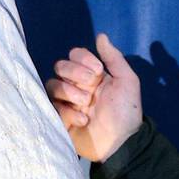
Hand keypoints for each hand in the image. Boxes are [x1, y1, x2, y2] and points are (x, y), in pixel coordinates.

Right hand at [45, 32, 142, 162]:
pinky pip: (53, 108)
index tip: (98, 71)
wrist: (122, 143)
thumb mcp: (127, 81)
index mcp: (91, 75)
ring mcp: (66, 102)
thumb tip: (100, 35)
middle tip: (91, 86)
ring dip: (70, 91)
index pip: (74, 55)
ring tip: (86, 104)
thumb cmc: (126, 112)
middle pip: (59, 66)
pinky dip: (68, 112)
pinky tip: (84, 119)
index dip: (82, 59)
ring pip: (52, 85)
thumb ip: (114, 58)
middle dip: (74, 73)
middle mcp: (76, 85)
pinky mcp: (60, 119)